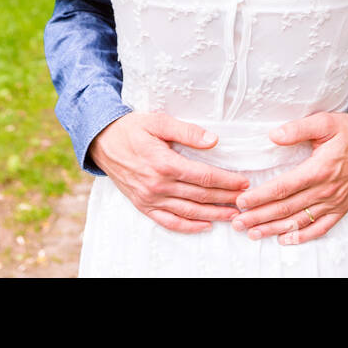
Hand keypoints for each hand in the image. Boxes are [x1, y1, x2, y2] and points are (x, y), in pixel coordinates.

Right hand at [88, 112, 250, 232]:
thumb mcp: (158, 121)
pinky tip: (205, 226)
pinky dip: (188, 226)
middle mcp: (158, 185)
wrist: (102, 142)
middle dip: (226, 199)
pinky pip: (168, 221)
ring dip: (213, 215)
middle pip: (200, 196)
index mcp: (164, 163)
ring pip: (188, 212)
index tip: (243, 182)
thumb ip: (186, 131)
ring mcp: (150, 198)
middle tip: (246, 201)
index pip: (204, 177)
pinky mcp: (143, 205)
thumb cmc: (131, 129)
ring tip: (233, 215)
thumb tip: (213, 140)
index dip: (226, 181)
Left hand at [230, 111, 347, 244]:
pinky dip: (303, 236)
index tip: (241, 202)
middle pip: (287, 208)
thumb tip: (273, 135)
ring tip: (253, 234)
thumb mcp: (324, 121)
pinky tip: (286, 240)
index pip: (283, 187)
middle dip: (260, 217)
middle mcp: (326, 189)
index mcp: (318, 169)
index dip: (261, 196)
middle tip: (238, 223)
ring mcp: (334, 201)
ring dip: (275, 229)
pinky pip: (322, 227)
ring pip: (300, 220)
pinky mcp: (341, 207)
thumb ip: (298, 128)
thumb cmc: (347, 131)